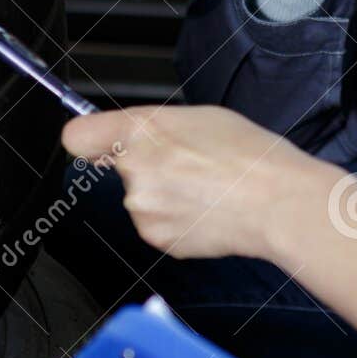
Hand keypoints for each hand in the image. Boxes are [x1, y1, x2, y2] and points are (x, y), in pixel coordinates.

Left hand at [61, 103, 315, 260]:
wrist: (278, 202)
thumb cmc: (252, 157)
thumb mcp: (202, 118)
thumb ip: (157, 129)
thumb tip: (137, 141)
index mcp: (141, 131)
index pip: (78, 138)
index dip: (91, 141)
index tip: (101, 144)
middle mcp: (134, 171)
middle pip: (122, 169)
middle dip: (149, 168)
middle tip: (191, 166)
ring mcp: (143, 210)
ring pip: (142, 199)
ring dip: (166, 196)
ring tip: (207, 190)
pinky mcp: (157, 239)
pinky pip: (158, 225)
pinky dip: (179, 221)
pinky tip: (208, 211)